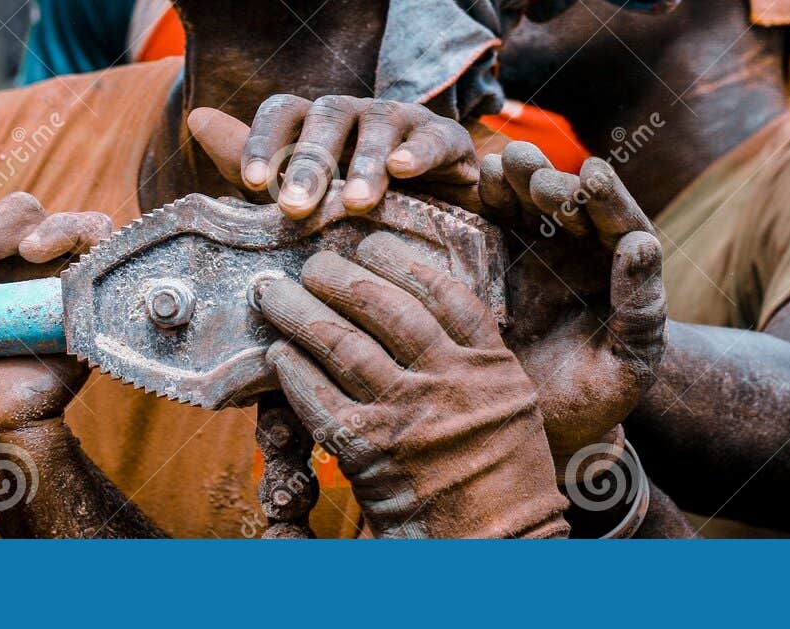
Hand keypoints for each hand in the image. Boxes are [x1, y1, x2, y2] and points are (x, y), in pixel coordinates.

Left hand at [187, 95, 480, 217]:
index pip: (283, 111)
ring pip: (379, 125)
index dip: (263, 141)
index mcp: (315, 124)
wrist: (435, 227)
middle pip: (328, 116)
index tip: (251, 185)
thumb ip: (247, 161)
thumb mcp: (297, 193)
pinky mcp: (449, 139)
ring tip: (354, 204)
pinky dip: (419, 151)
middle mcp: (357, 113)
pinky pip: (435, 137)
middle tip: (294, 207)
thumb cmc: (353, 212)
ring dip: (364, 162)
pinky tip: (404, 172)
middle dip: (309, 161)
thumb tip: (195, 117)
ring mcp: (403, 120)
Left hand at [256, 231, 567, 537]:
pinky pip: (320, 398)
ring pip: (344, 343)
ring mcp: (408, 414)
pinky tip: (278, 353)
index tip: (373, 242)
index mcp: (490, 364)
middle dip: (341, 276)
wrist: (501, 547)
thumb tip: (421, 307)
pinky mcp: (370, 451)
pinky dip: (294, 371)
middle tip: (315, 261)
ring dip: (302, 312)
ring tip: (278, 293)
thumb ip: (472, 356)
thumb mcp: (511, 403)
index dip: (402, 259)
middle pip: (386, 307)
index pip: (443, 293)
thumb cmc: (506, 479)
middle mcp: (450, 380)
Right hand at [480, 143, 666, 464]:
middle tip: (537, 179)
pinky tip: (480, 179)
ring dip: (521, 178)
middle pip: (574, 206)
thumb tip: (642, 244)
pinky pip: (495, 221)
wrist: (542, 425)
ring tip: (505, 162)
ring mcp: (538, 248)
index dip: (610, 199)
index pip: (623, 224)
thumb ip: (640, 311)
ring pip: (533, 203)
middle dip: (557, 187)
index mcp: (623, 271)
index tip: (594, 178)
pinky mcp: (499, 256)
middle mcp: (582, 250)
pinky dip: (490, 197)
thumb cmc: (596, 400)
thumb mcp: (628, 365)